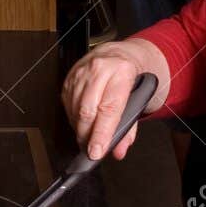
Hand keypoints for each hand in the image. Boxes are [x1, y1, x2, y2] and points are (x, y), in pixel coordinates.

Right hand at [60, 39, 166, 160]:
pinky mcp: (69, 77)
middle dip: (87, 136)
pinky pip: (67, 105)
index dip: (101, 134)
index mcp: (121, 71)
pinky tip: (82, 123)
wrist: (116, 55)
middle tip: (91, 150)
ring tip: (88, 137)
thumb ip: (129, 128)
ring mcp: (81, 72)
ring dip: (80, 129)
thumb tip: (119, 150)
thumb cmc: (128, 77)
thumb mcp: (138, 99)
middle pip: (87, 111)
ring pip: (75, 110)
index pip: (108, 109)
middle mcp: (99, 69)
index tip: (96, 151)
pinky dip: (74, 119)